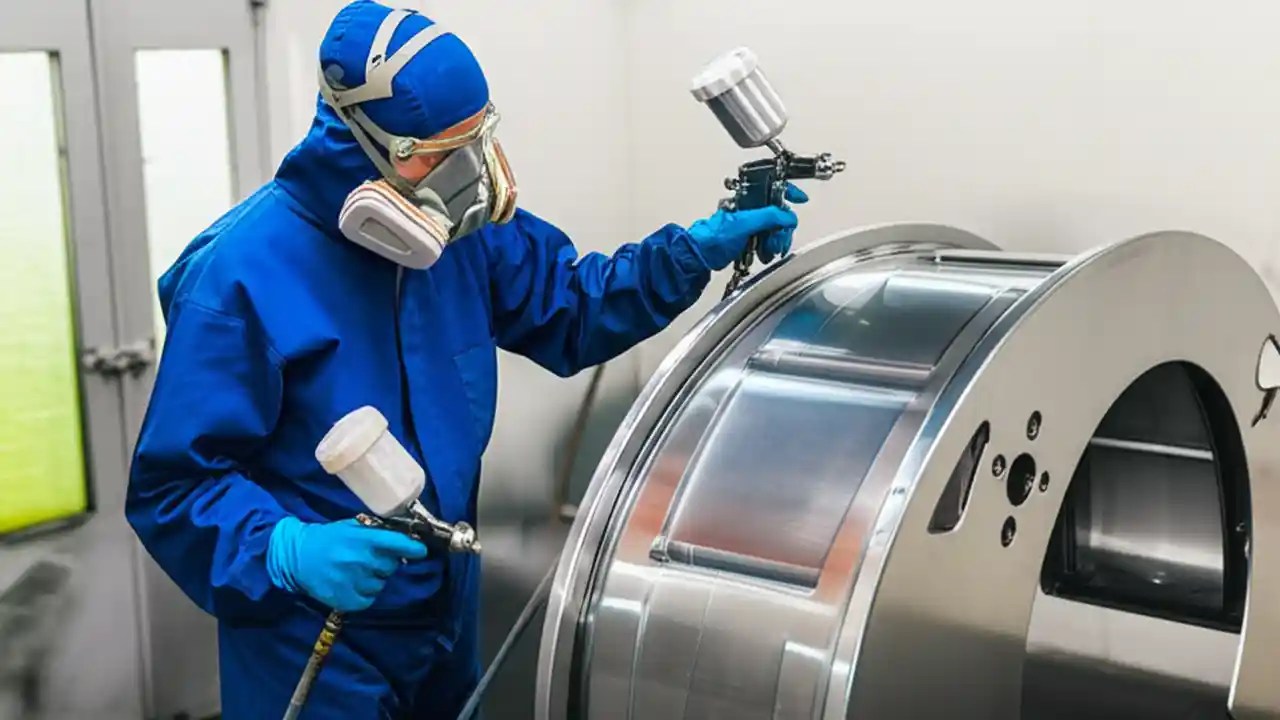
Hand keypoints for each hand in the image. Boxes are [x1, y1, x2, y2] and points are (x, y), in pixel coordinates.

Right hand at [266, 516, 426, 611]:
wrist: (296, 557)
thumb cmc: (328, 538)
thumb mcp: (352, 527)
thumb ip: (376, 533)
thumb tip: (403, 540)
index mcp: (364, 539)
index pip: (399, 544)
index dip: (413, 549)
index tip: (421, 551)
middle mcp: (362, 561)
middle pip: (391, 566)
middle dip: (385, 563)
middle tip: (368, 559)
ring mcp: (354, 582)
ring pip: (380, 584)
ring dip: (373, 579)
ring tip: (355, 572)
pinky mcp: (347, 600)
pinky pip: (369, 599)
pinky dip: (364, 593)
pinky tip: (351, 584)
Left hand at [688, 183, 808, 269]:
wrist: (700, 256)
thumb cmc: (713, 237)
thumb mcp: (744, 223)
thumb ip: (768, 217)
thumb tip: (788, 216)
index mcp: (748, 199)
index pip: (773, 187)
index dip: (789, 191)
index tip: (800, 199)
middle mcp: (750, 209)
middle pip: (778, 213)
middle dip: (783, 227)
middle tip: (779, 239)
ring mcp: (749, 224)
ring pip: (774, 228)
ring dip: (776, 240)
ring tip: (770, 249)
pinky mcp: (748, 238)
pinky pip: (766, 240)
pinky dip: (769, 248)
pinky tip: (765, 253)